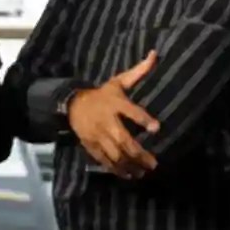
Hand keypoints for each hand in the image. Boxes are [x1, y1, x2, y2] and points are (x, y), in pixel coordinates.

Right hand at [68, 50, 159, 178]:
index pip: (130, 111)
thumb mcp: (118, 82)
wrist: (73, 104)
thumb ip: (138, 72)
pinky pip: (104, 160)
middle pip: (124, 139)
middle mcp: (107, 120)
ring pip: (115, 154)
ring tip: (142, 173)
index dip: (143, 119)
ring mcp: (98, 135)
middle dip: (139, 153)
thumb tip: (156, 54)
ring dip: (129, 165)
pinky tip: (128, 175)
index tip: (156, 128)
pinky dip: (116, 169)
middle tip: (153, 164)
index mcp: (115, 102)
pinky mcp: (91, 145)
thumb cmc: (102, 94)